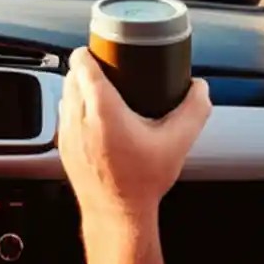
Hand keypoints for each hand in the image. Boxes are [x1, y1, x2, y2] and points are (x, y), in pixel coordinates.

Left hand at [58, 47, 210, 220]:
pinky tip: (91, 114)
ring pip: (64, 94)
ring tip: (100, 89)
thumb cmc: (143, 181)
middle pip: (72, 76)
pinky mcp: (63, 146)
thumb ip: (194, 110)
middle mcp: (78, 118)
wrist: (118, 214)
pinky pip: (63, 114)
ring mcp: (67, 133)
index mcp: (102, 110)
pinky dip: (74, 107)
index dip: (89, 51)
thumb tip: (200, 88)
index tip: (100, 49)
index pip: (81, 64)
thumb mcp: (177, 142)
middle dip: (87, 68)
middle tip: (107, 69)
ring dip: (78, 87)